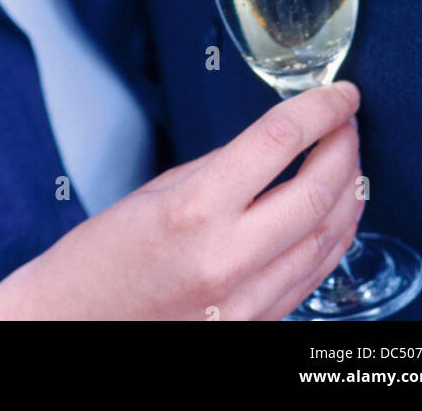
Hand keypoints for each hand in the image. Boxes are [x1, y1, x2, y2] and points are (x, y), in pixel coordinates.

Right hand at [0, 81, 362, 320]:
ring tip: (349, 161)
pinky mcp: (255, 327)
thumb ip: (220, 169)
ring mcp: (246, 301)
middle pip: (318, 193)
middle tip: (348, 121)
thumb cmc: (99, 259)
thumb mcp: (155, 192)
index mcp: (193, 209)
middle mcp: (226, 258)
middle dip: (345, 148)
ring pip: (328, 240)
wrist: (73, 324)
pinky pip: (312, 277)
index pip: (278, 142)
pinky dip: (333, 239)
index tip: (339, 94)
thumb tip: (272, 148)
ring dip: (349, 193)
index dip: (320, 109)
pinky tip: (335, 215)